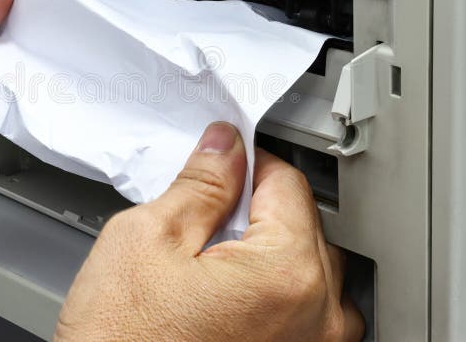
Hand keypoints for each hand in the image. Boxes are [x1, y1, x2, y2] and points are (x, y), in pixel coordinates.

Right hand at [56, 122, 363, 341]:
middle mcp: (318, 317)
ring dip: (267, 251)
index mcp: (286, 274)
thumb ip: (200, 185)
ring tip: (209, 264)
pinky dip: (271, 290)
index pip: (287, 182)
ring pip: (307, 265)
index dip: (246, 164)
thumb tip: (225, 149)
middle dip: (256, 211)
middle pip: (302, 223)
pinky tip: (223, 296)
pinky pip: (304, 308)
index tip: (222, 166)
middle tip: (202, 219)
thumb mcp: (146, 239)